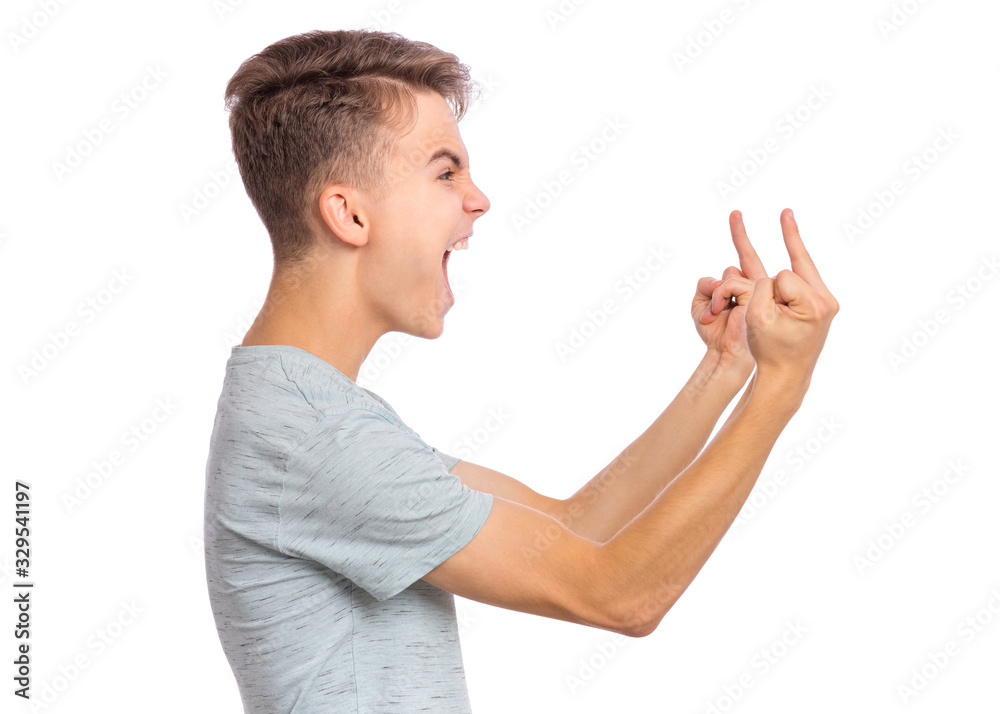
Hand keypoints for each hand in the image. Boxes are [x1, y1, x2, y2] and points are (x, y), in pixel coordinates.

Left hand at [692, 210, 769, 370]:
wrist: (725, 353)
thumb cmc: (714, 333)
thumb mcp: (700, 306)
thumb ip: (707, 285)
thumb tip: (721, 276)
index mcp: (741, 287)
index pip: (740, 260)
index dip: (739, 236)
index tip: (736, 214)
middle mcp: (754, 286)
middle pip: (747, 256)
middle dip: (739, 231)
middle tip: (735, 212)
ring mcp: (759, 290)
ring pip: (730, 274)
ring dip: (714, 295)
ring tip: (713, 314)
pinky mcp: (759, 296)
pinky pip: (731, 283)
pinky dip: (718, 296)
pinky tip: (718, 312)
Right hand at [743, 209, 838, 393]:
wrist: (786, 376)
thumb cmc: (768, 349)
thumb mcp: (755, 317)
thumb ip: (759, 286)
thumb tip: (772, 275)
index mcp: (814, 304)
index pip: (781, 276)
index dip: (764, 291)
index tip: (765, 314)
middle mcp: (827, 300)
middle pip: (797, 265)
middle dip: (787, 239)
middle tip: (786, 210)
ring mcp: (828, 303)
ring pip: (800, 270)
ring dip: (786, 262)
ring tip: (785, 217)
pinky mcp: (823, 306)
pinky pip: (805, 277)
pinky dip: (793, 268)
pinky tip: (792, 245)